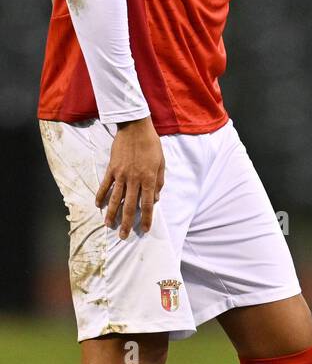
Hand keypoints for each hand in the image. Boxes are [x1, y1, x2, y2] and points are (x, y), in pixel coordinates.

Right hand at [96, 116, 164, 238]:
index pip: (147, 204)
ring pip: (115, 198)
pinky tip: (98, 206)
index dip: (146, 218)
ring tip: (108, 226)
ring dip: (111, 214)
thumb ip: (159, 182)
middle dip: (126, 223)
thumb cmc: (151, 144)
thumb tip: (156, 199)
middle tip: (123, 236)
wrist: (135, 127)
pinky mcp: (111, 168)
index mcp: (148, 179)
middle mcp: (134, 179)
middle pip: (129, 206)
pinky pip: (105, 185)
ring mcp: (121, 174)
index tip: (144, 229)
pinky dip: (101, 196)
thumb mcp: (161, 163)